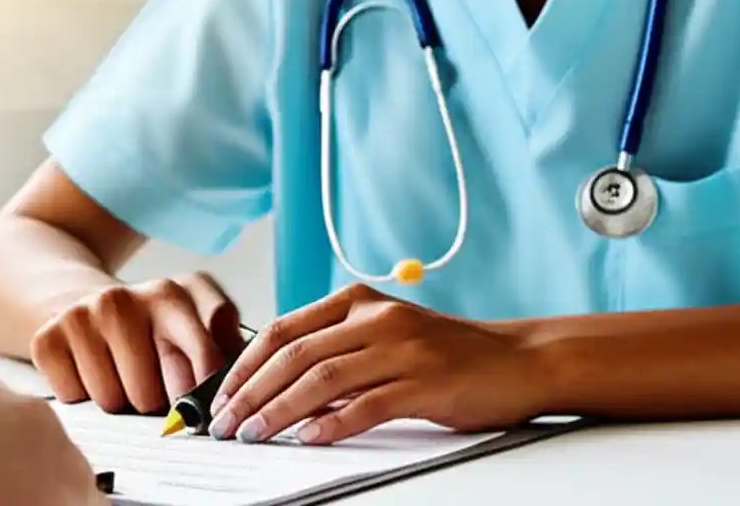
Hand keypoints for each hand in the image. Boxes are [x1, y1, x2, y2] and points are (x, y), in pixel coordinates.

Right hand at [31, 272, 244, 413]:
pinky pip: (75, 398)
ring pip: (113, 402)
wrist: (89, 300)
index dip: (207, 398)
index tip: (207, 415)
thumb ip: (228, 349)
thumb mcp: (200, 322)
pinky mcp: (47, 337)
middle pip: (154, 396)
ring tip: (122, 375)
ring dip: (121, 402)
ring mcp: (83, 315)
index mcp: (175, 294)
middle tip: (153, 384)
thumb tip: (234, 393)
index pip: (205, 359)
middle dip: (158, 403)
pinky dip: (84, 397)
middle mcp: (125, 298)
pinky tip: (91, 371)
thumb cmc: (155, 325)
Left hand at [209, 284, 544, 444]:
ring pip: (323, 379)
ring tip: (255, 434)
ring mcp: (402, 348)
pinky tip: (308, 439)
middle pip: (295, 354)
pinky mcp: (425, 382)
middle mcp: (377, 318)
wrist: (519, 359)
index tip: (221, 395)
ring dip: (280, 410)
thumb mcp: (385, 335)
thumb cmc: (447, 353)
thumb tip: (277, 388)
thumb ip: (337, 351)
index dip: (245, 363)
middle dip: (252, 391)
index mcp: (358, 301)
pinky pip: (367, 405)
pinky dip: (332, 424)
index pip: (284, 329)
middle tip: (227, 423)